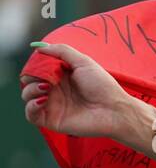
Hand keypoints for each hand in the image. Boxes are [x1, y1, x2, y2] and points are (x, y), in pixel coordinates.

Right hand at [20, 42, 139, 139]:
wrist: (115, 110)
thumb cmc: (103, 86)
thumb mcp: (83, 62)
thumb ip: (62, 51)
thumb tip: (39, 47)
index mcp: (61, 76)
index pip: (37, 68)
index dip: (34, 64)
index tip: (40, 63)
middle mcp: (55, 90)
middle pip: (29, 81)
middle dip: (30, 76)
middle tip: (44, 77)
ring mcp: (53, 105)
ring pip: (27, 96)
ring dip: (30, 89)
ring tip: (46, 88)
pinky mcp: (53, 120)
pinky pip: (31, 115)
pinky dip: (30, 106)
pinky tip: (42, 100)